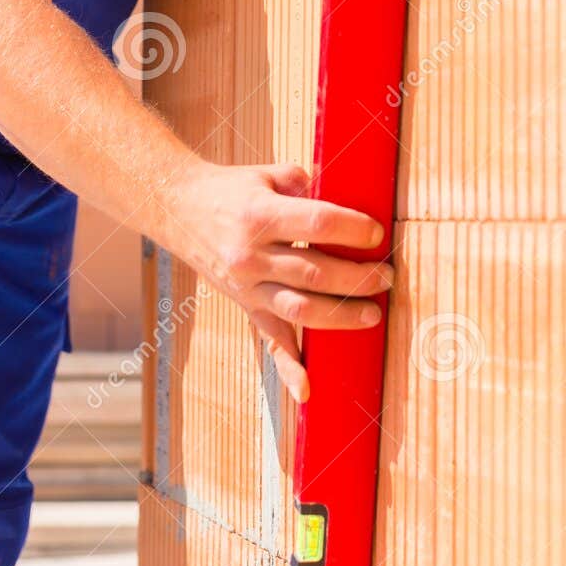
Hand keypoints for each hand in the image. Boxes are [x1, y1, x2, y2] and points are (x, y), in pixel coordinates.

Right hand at [168, 158, 392, 403]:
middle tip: (387, 277)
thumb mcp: (267, 174)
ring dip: (341, 316)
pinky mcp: (245, 305)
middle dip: (358, 277)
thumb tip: (347, 198)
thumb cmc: (232, 188)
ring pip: (300, 309)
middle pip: (315, 272)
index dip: (352, 230)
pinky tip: (308, 391)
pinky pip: (269, 340)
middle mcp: (251, 255)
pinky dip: (289, 369)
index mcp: (260, 215)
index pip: (317, 224)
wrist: (178, 209)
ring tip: (372, 314)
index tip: (376, 234)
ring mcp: (247, 285)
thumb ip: (306, 184)